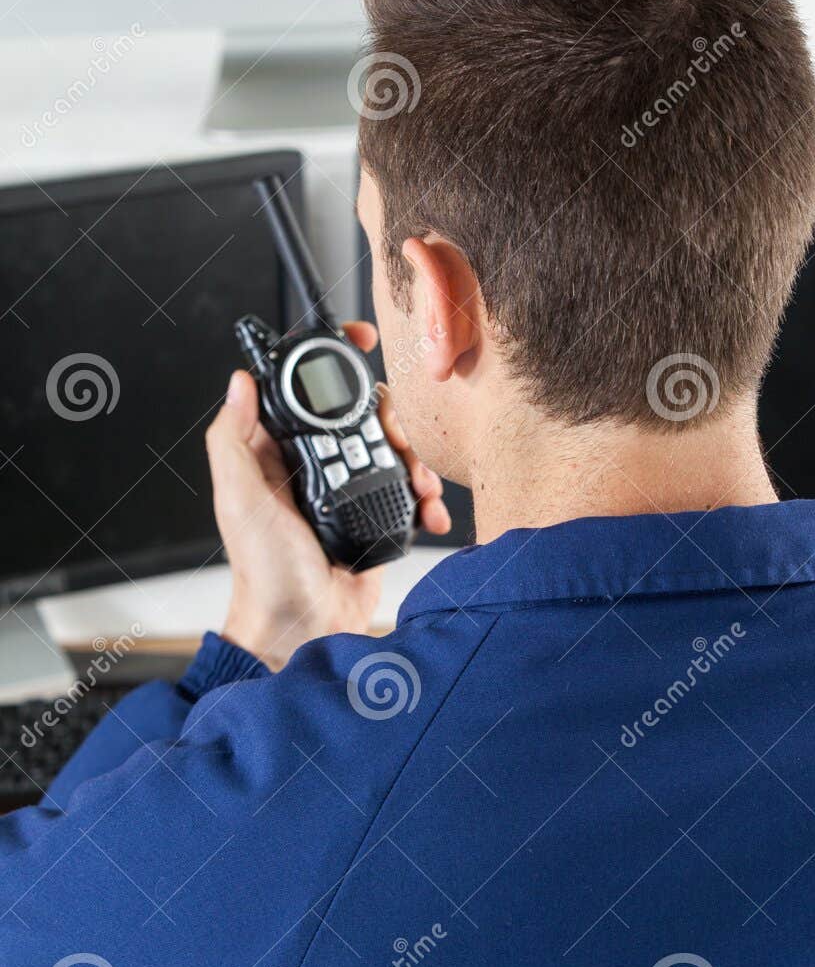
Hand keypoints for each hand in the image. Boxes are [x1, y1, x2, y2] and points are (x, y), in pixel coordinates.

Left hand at [207, 322, 449, 670]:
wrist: (304, 629)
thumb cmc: (264, 573)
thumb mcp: (239, 499)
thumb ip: (234, 439)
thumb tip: (239, 381)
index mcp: (276, 453)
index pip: (303, 392)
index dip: (328, 360)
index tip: (356, 338)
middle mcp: (314, 466)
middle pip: (362, 413)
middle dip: (389, 417)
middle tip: (396, 433)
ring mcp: (349, 489)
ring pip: (393, 447)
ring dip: (414, 458)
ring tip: (417, 479)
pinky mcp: (378, 516)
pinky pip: (410, 490)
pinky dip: (427, 495)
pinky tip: (428, 508)